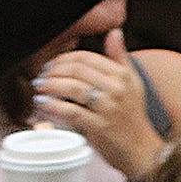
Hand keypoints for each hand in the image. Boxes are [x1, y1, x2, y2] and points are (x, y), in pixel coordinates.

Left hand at [32, 29, 161, 179]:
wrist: (141, 149)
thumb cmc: (132, 116)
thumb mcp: (132, 83)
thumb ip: (120, 58)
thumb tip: (114, 32)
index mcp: (123, 75)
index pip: (87, 58)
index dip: (64, 59)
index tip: (51, 65)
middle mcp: (118, 89)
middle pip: (77, 71)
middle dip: (54, 71)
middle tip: (41, 76)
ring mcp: (109, 108)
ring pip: (73, 89)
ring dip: (51, 86)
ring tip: (38, 87)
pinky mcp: (100, 126)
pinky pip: (72, 112)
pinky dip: (53, 106)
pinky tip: (42, 103)